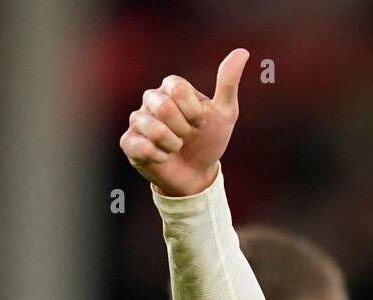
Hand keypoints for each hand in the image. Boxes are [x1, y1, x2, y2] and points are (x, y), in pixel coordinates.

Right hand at [120, 48, 249, 196]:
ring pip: (152, 128)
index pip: (177, 88)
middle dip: (183, 128)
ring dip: (172, 145)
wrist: (197, 174)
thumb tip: (242, 52)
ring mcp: (138, 120)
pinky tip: (163, 158)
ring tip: (176, 148)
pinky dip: (159, 157)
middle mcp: (151, 99)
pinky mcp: (129, 142)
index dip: (193, 111)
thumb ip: (228, 83)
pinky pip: (140, 147)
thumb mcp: (225, 113)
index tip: (200, 122)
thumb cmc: (209, 140)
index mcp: (172, 88)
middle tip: (187, 136)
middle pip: (163, 106)